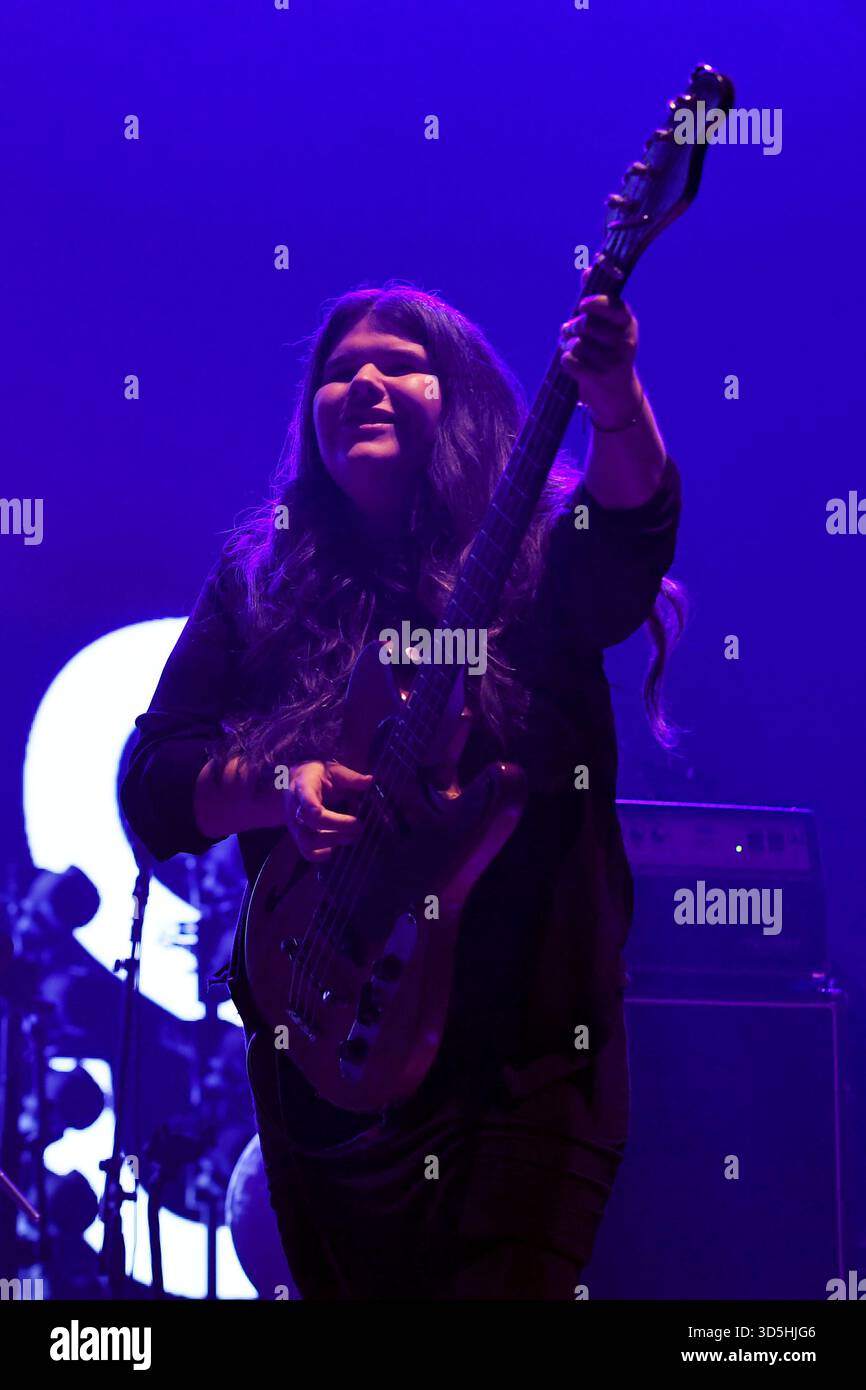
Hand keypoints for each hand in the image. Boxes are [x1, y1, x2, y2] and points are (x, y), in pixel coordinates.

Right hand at [281, 759, 372, 861]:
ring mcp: (294, 824)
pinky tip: (335, 847)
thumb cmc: (315, 776)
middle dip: (340, 827)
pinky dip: (322, 854)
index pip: (308, 801)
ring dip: (334, 842)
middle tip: (359, 826)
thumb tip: (370, 781)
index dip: (325, 811)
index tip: (352, 819)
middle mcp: (295, 808)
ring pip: (309, 841)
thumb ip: (350, 777)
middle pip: (313, 823)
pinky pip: (306, 852)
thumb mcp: (332, 770)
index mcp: (304, 787)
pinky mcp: (296, 836)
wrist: (290, 781)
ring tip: (351, 836)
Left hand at [558, 267, 641, 426]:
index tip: (583, 305)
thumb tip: (586, 269)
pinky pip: (571, 361)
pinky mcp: (601, 378)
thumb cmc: (607, 353)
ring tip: (572, 348)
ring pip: (577, 344)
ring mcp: (614, 361)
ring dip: (567, 345)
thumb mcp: (607, 327)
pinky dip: (566, 361)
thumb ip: (596, 301)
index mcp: (628, 324)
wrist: (617, 396)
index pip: (612, 307)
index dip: (595, 304)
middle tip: (569, 330)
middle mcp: (625, 341)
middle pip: (587, 325)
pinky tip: (573, 364)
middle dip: (572, 326)